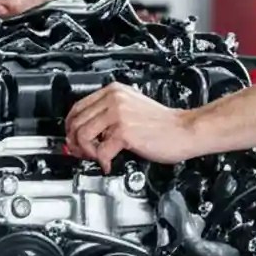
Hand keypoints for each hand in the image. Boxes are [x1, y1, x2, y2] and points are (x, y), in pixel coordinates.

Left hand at [64, 82, 199, 172]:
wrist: (184, 130)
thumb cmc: (163, 124)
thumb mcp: (131, 108)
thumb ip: (109, 115)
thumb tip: (84, 132)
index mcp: (114, 91)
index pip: (77, 107)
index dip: (71, 127)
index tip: (74, 140)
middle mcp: (114, 99)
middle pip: (76, 122)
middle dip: (75, 143)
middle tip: (83, 154)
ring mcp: (118, 114)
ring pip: (82, 135)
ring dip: (87, 152)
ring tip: (98, 158)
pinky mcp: (124, 132)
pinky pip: (100, 151)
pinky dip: (102, 162)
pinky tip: (109, 164)